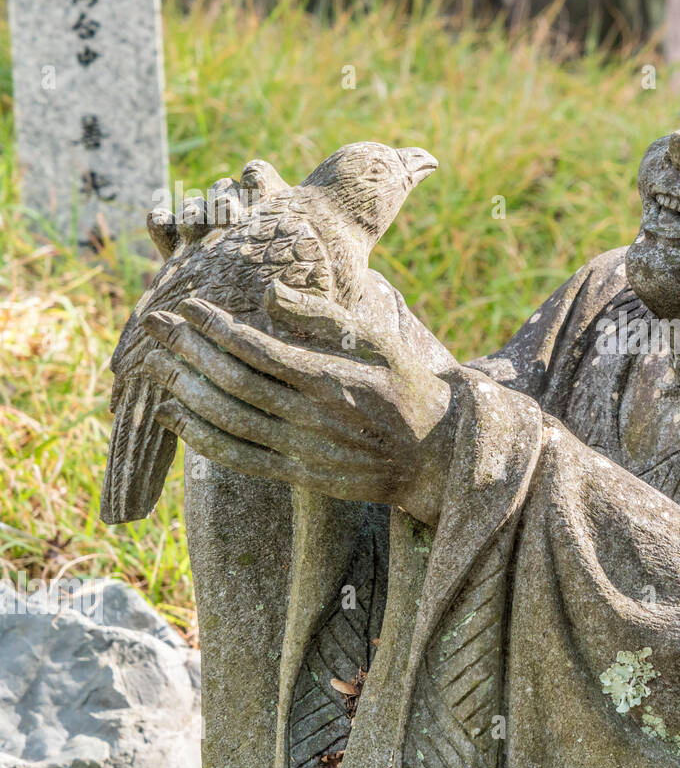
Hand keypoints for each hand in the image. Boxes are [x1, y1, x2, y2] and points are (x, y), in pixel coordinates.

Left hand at [141, 273, 456, 514]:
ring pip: (227, 419)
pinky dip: (200, 437)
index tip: (189, 304)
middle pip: (232, 381)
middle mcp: (311, 417)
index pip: (257, 349)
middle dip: (187, 349)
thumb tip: (265, 292)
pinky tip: (175, 415)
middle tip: (154, 324)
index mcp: (330, 378)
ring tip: (156, 364)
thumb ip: (321, 315)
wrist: (436, 455)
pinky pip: (237, 457)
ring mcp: (302, 450)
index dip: (216, 327)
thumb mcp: (377, 340)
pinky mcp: (298, 475)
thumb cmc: (407, 386)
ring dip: (186, 390)